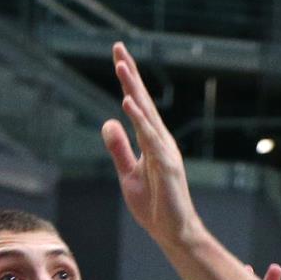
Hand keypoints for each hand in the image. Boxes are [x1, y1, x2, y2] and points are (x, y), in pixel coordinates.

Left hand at [102, 42, 199, 246]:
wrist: (173, 232)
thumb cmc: (154, 205)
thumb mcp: (128, 174)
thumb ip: (119, 148)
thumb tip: (107, 121)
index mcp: (151, 141)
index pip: (137, 105)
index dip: (128, 80)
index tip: (118, 56)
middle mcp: (160, 140)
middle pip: (142, 101)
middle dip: (130, 74)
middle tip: (118, 47)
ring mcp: (165, 151)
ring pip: (147, 114)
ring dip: (133, 89)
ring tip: (121, 67)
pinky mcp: (167, 166)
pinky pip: (150, 138)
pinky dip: (139, 120)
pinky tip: (128, 103)